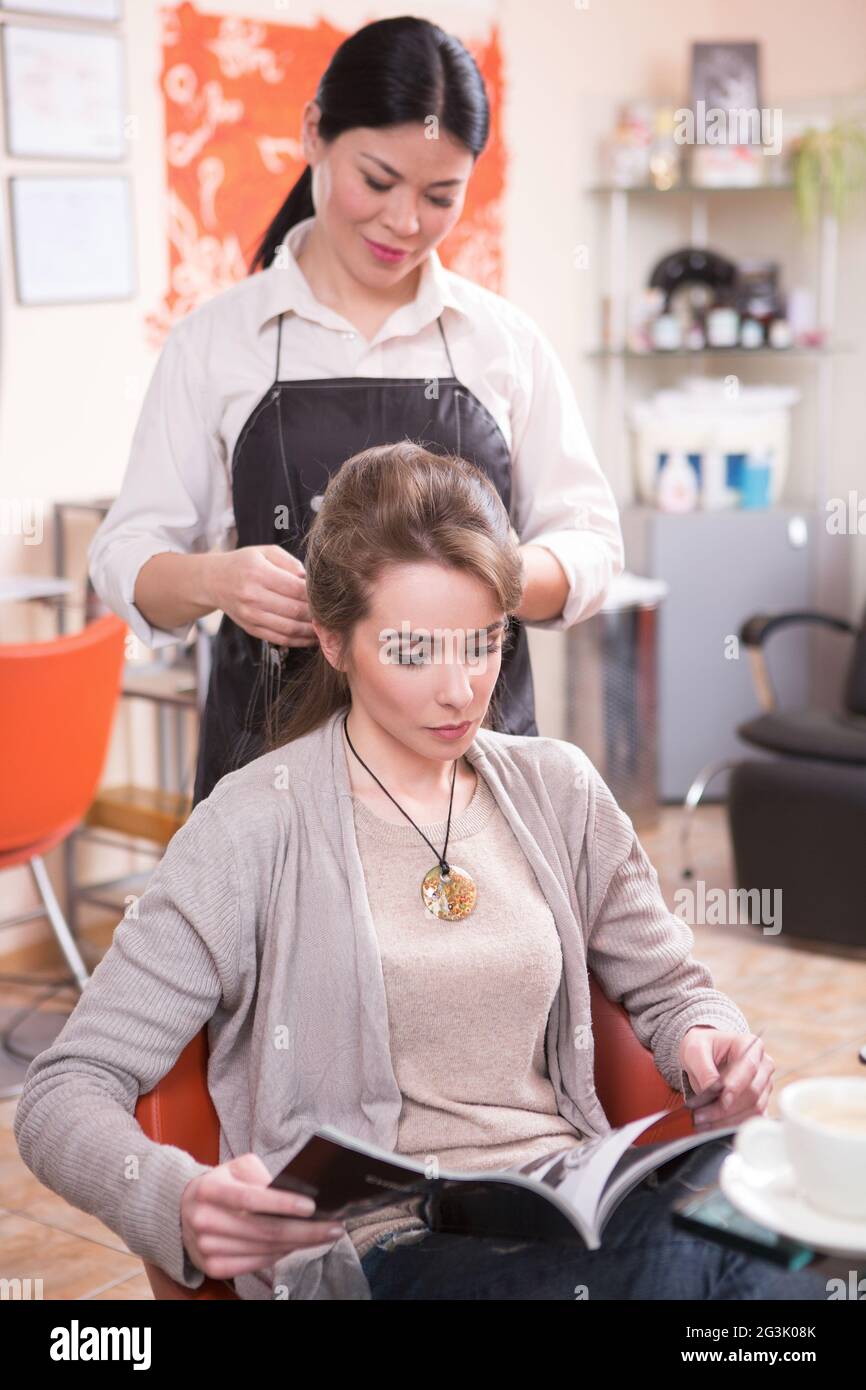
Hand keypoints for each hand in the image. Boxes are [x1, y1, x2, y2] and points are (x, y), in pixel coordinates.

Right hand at [180, 1152, 344, 1281]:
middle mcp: (204, 1220)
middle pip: (263, 1231)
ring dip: (298, 1245)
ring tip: (324, 1236)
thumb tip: (296, 1191)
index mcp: (209, 1189)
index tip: (311, 1206)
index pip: (250, 1199)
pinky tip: (297, 1246)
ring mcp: (206, 1247)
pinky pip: (255, 1265)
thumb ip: (261, 1175)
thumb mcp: (236, 1168)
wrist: (184, 1209)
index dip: (282, 1204)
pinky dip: (280, 1256)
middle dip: (304, 1230)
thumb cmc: (222, 1184)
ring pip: (263, 1250)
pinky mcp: (212, 1266)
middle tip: (334, 1227)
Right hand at [209, 545, 318, 646]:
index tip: (329, 595)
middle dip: (317, 614)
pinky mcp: (251, 629)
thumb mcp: (266, 552)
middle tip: (333, 613)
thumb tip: (312, 581)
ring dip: (311, 631)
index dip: (315, 595)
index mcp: (258, 573)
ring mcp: (251, 615)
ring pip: (289, 628)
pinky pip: (280, 639)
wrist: (214, 581)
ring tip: (326, 628)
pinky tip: (312, 637)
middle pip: (295, 610)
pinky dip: (299, 641)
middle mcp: (252, 596)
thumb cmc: (245, 563)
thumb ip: (291, 563)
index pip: (295, 588)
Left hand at [679, 1027, 775, 1127]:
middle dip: (726, 1108)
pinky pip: (751, 1118)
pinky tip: (714, 1127)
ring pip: (753, 1109)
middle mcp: (763, 1065)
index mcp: (751, 1045)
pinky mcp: (759, 1102)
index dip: (737, 1086)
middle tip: (701, 1116)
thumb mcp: (695, 1049)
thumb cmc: (702, 1047)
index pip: (749, 1068)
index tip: (722, 1100)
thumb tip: (711, 1089)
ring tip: (703, 1123)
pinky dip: (733, 1124)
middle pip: (753, 1092)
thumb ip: (704, 1068)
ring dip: (728, 1120)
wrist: (704, 1054)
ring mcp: (764, 1085)